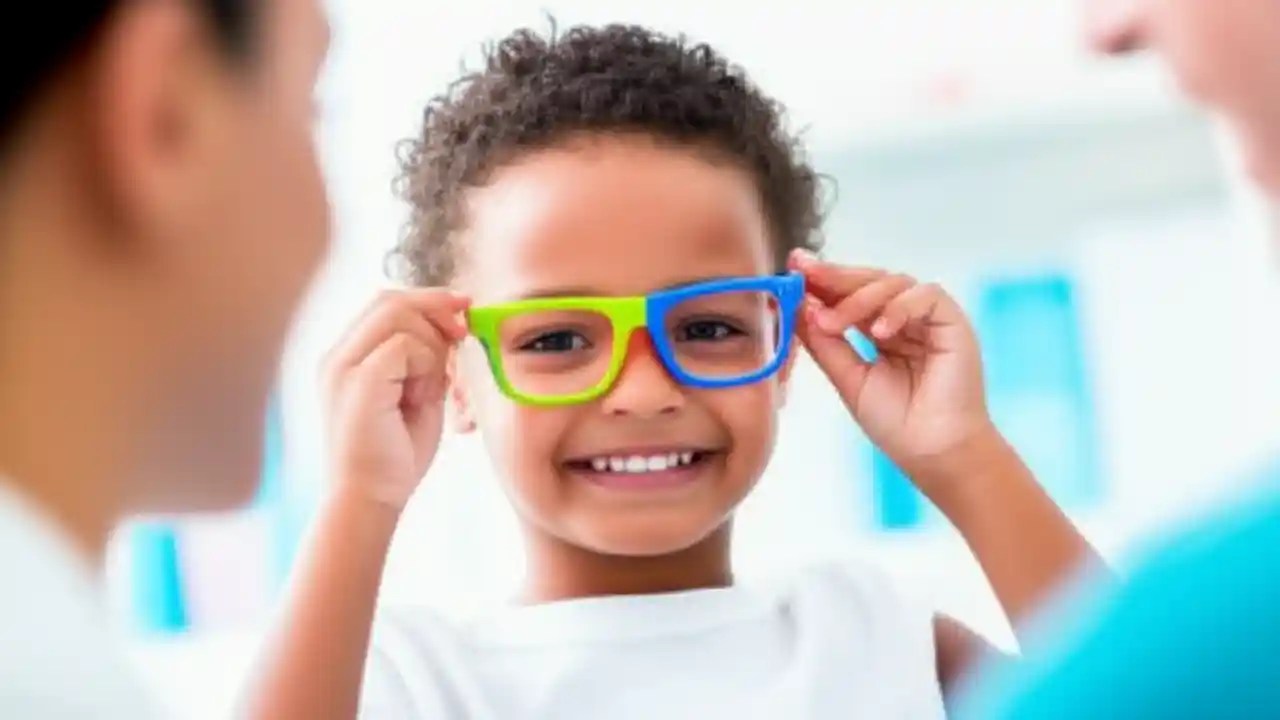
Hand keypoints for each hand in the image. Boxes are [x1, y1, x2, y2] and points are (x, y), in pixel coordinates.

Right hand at [322, 289, 469, 511]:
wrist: (369, 501)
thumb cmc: (394, 456)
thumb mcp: (418, 394)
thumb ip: (428, 357)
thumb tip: (453, 319)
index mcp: (346, 358)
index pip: (386, 302)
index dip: (428, 300)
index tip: (463, 314)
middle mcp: (336, 356)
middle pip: (391, 299)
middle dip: (436, 310)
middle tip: (463, 336)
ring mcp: (341, 367)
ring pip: (399, 315)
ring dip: (432, 347)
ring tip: (429, 390)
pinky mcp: (357, 381)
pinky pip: (403, 345)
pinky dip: (426, 366)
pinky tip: (423, 398)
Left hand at [790, 250, 993, 483]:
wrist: (934, 454)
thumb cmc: (895, 423)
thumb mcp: (847, 378)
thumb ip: (825, 343)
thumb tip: (800, 306)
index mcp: (881, 331)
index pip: (850, 296)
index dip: (822, 282)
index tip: (793, 268)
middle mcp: (905, 320)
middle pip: (869, 281)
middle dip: (834, 276)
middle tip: (804, 270)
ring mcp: (928, 319)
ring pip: (893, 282)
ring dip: (858, 297)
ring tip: (833, 322)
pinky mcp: (952, 322)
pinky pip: (926, 296)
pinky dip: (899, 308)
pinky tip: (879, 331)